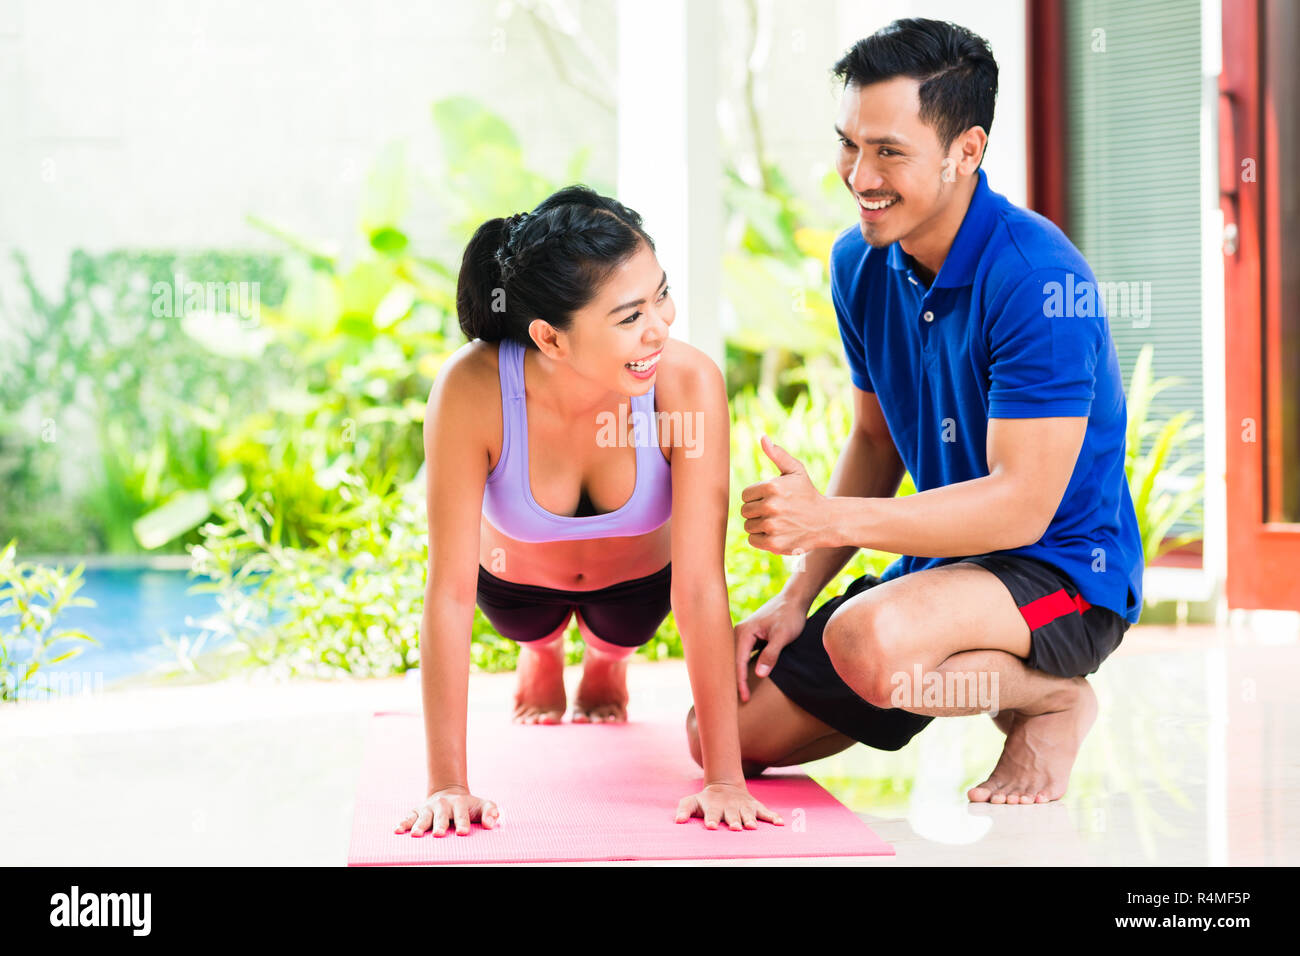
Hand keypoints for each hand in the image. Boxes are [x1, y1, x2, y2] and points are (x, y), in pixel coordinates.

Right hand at [394, 785, 499, 836]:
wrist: (449, 794)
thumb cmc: (469, 806)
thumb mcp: (483, 805)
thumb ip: (491, 812)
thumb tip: (490, 824)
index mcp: (460, 804)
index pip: (462, 814)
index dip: (463, 822)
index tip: (463, 832)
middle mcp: (442, 805)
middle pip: (441, 816)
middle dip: (440, 825)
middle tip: (439, 835)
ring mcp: (428, 808)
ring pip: (423, 817)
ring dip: (419, 825)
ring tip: (415, 834)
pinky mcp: (417, 811)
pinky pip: (409, 817)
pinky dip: (403, 823)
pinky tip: (398, 830)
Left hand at [675, 782, 783, 829]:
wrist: (724, 786)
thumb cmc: (706, 800)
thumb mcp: (692, 801)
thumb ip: (684, 809)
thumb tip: (677, 821)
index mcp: (714, 806)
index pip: (712, 814)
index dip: (712, 820)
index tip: (712, 826)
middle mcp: (729, 806)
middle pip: (732, 815)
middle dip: (734, 821)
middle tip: (736, 828)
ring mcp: (743, 806)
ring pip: (748, 814)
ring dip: (751, 819)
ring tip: (752, 827)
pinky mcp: (755, 806)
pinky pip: (765, 812)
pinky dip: (773, 817)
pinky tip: (779, 823)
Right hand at [733, 590, 810, 701]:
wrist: (794, 600)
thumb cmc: (789, 616)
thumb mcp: (783, 635)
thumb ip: (771, 654)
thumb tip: (758, 674)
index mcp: (743, 633)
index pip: (737, 663)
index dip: (740, 683)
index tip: (745, 699)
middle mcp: (738, 633)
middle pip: (731, 662)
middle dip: (732, 682)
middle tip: (733, 703)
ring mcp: (743, 635)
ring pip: (735, 660)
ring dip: (736, 676)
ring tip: (736, 694)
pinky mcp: (749, 638)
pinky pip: (741, 656)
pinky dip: (741, 668)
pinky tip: (743, 679)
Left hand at [741, 435, 832, 554]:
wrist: (826, 521)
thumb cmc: (807, 494)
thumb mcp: (796, 471)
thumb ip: (778, 455)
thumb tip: (762, 437)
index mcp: (772, 486)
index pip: (745, 495)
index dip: (756, 497)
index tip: (771, 499)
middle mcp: (770, 506)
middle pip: (745, 511)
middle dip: (757, 511)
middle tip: (774, 512)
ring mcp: (772, 526)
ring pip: (748, 526)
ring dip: (758, 525)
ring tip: (776, 522)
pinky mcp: (774, 544)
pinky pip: (753, 540)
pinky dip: (761, 538)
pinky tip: (776, 533)